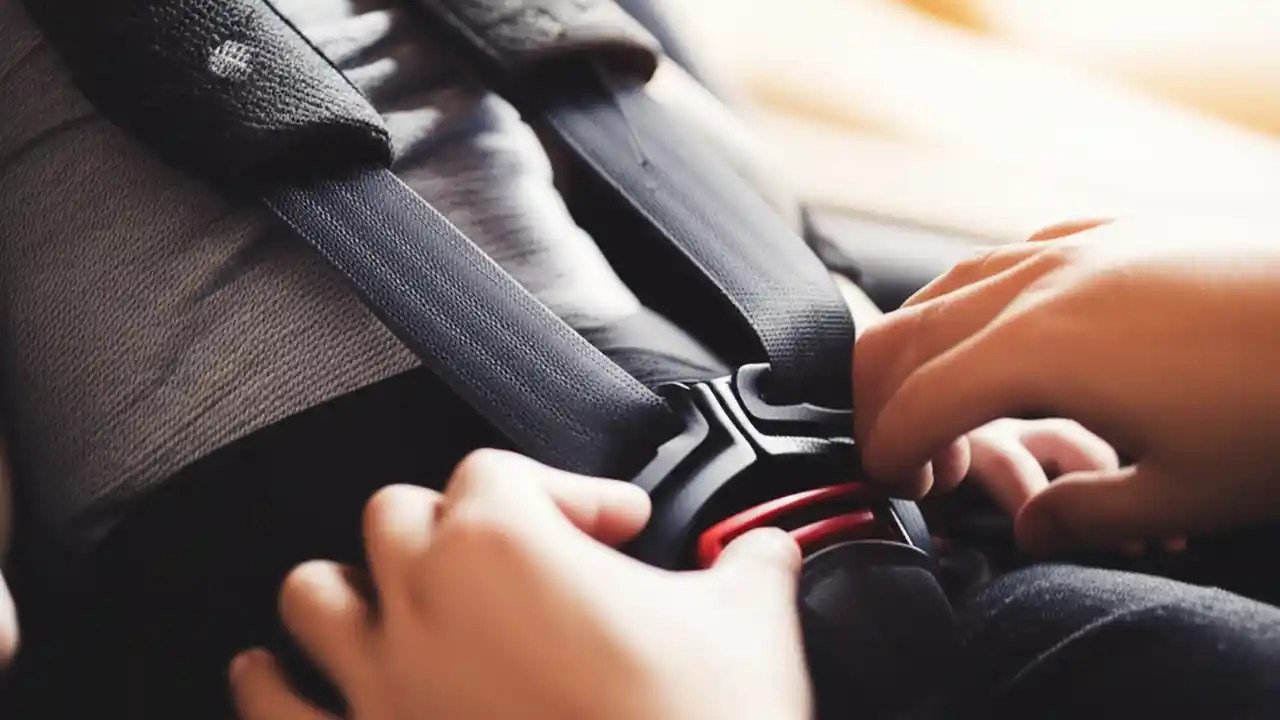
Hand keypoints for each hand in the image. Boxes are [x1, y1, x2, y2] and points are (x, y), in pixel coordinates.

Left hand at [229, 450, 809, 719]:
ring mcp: (376, 685)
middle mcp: (422, 599)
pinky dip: (272, 683)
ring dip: (351, 591)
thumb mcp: (751, 623)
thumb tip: (767, 550)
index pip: (504, 471)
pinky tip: (277, 673)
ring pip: (313, 595)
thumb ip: (754, 563)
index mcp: (504, 541)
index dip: (570, 492)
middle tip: (513, 563)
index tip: (617, 527)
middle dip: (457, 527)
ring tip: (393, 603)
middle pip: (397, 515)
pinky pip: (273, 705)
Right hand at [854, 217, 1279, 553]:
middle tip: (908, 454)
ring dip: (922, 346)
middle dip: (882, 398)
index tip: (894, 485)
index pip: (917, 401)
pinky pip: (1008, 259)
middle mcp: (1036, 286)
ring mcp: (1073, 250)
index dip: (888, 450)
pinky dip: (976, 302)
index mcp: (1035, 349)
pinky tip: (1002, 333)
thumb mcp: (1182, 494)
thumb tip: (1036, 527)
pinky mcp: (1111, 236)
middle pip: (906, 332)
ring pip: (948, 286)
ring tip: (941, 399)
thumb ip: (1083, 516)